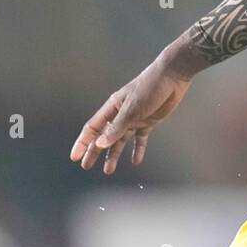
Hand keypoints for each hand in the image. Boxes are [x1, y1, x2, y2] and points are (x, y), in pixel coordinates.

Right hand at [70, 58, 193, 173]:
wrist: (172, 76)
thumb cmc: (149, 88)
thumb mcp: (131, 109)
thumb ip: (117, 128)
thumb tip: (99, 144)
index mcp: (112, 108)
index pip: (93, 128)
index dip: (83, 142)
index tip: (74, 157)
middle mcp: (121, 114)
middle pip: (104, 136)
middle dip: (94, 151)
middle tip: (86, 166)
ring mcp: (135, 119)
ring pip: (120, 140)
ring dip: (114, 154)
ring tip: (109, 170)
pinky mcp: (148, 121)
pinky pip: (140, 139)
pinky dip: (138, 149)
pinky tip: (136, 161)